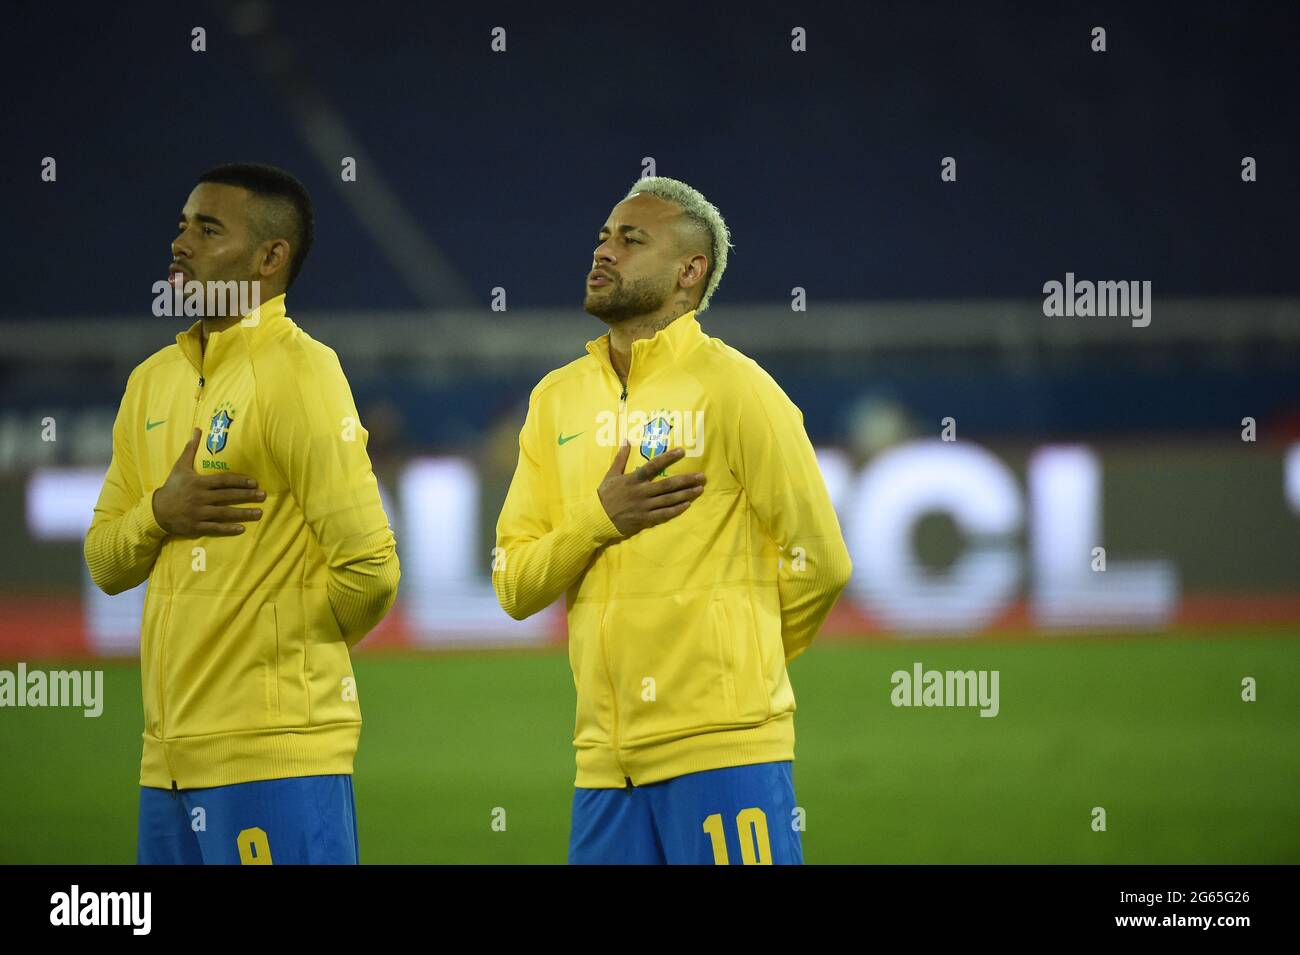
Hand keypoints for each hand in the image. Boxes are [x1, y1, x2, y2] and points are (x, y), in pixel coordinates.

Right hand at [151, 428, 265, 535]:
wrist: (157, 510)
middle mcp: (199, 498)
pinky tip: (242, 529)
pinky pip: (214, 528)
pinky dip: (228, 529)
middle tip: (263, 495)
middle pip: (227, 496)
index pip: (222, 481)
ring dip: (243, 513)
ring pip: (224, 513)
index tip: (254, 482)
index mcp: (198, 483)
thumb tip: (198, 429)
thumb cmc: (172, 487)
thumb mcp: (180, 466)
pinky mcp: (196, 526)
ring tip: (259, 513)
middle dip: (246, 496)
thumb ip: (191, 449)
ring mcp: (198, 513)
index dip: (239, 481)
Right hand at [597, 441, 705, 536]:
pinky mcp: (645, 519)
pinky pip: (663, 514)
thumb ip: (621, 458)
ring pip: (668, 499)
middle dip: (686, 480)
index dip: (668, 458)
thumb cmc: (604, 495)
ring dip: (685, 494)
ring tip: (699, 489)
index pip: (653, 466)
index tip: (682, 451)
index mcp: (633, 479)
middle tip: (702, 476)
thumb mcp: (611, 474)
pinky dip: (676, 510)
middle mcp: (641, 492)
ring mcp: (644, 506)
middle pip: (667, 484)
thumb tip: (627, 440)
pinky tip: (687, 505)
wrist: (596, 519)